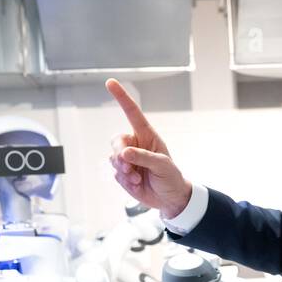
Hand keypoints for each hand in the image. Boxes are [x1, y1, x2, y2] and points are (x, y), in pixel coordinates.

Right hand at [105, 78, 191, 218]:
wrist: (169, 198)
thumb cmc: (170, 177)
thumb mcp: (162, 164)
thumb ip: (143, 157)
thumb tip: (124, 153)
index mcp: (146, 135)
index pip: (132, 113)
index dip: (121, 97)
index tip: (110, 82)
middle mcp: (135, 144)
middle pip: (116, 141)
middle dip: (119, 154)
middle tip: (128, 167)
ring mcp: (128, 159)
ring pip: (113, 158)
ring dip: (123, 170)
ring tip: (137, 178)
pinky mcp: (123, 174)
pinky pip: (114, 173)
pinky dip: (124, 181)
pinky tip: (137, 184)